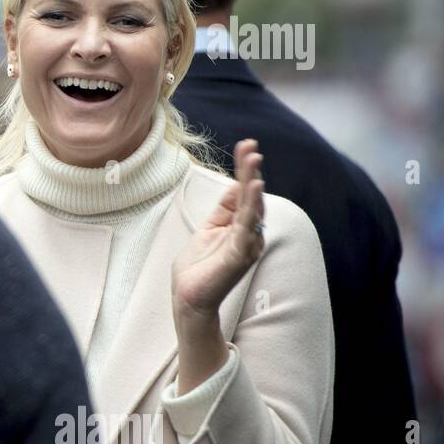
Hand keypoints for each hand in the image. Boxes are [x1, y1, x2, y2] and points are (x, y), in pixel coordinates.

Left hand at [171, 139, 265, 321]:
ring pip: (253, 208)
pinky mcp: (240, 254)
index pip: (244, 193)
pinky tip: (253, 188)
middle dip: (250, 170)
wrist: (188, 297)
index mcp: (239, 227)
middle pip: (251, 197)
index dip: (244, 170)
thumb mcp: (209, 229)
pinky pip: (248, 226)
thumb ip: (224, 210)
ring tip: (254, 160)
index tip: (246, 146)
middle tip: (252, 147)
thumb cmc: (198, 267)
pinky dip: (251, 206)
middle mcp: (248, 234)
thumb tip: (236, 185)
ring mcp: (246, 244)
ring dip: (253, 182)